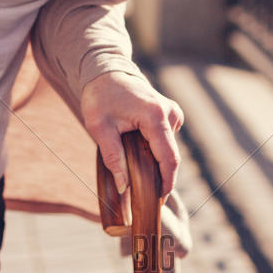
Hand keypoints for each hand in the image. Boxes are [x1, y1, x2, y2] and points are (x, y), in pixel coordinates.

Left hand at [80, 69, 183, 197]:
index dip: (167, 182)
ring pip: (169, 148)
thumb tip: (123, 188)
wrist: (106, 71)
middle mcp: (170, 113)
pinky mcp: (170, 113)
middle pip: (171, 155)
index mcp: (155, 117)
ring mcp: (172, 112)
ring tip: (137, 171)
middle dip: (161, 176)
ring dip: (156, 162)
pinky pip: (167, 139)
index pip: (168, 158)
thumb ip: (113, 158)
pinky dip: (156, 150)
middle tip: (146, 195)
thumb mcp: (100, 128)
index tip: (160, 201)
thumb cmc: (101, 97)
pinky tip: (139, 152)